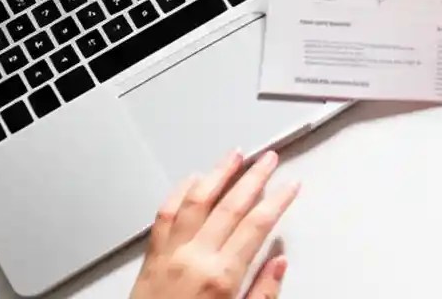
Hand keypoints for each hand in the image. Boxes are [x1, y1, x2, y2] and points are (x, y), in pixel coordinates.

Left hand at [131, 150, 299, 298]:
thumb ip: (262, 293)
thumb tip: (279, 264)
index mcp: (221, 277)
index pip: (257, 225)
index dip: (277, 200)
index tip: (290, 185)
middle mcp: (194, 259)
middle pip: (230, 205)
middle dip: (253, 177)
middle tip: (269, 159)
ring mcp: (170, 254)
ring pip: (196, 200)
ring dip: (218, 173)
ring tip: (234, 155)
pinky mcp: (151, 257)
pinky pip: (165, 214)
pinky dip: (180, 191)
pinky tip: (192, 179)